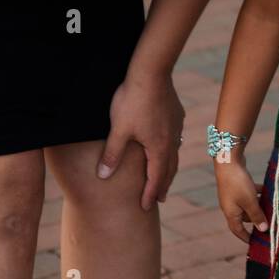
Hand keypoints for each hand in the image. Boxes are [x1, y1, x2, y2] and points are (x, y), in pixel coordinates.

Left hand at [97, 68, 184, 209]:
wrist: (151, 72)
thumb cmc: (132, 101)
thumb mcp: (118, 130)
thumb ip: (112, 154)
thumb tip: (103, 176)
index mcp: (158, 148)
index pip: (155, 178)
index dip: (149, 193)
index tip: (146, 207)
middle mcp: (171, 141)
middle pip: (168, 169)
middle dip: (162, 185)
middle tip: (159, 199)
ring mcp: (175, 127)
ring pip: (174, 154)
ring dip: (168, 168)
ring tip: (165, 176)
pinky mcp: (176, 114)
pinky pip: (176, 138)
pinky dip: (171, 149)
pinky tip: (168, 145)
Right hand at [215, 154, 268, 243]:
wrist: (228, 160)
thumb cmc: (238, 183)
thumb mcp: (250, 201)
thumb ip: (257, 215)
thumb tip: (263, 230)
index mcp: (230, 213)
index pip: (237, 230)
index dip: (246, 237)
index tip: (255, 243)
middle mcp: (230, 206)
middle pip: (244, 218)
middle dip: (256, 220)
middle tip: (270, 223)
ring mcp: (232, 195)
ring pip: (248, 205)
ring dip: (259, 207)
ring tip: (272, 208)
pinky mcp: (236, 185)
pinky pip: (248, 194)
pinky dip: (257, 194)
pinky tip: (267, 191)